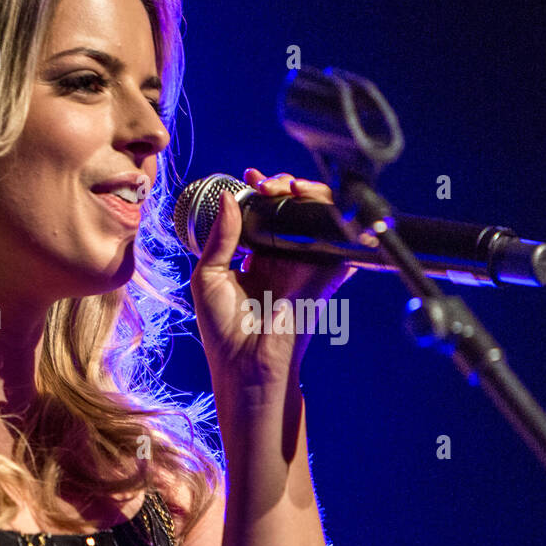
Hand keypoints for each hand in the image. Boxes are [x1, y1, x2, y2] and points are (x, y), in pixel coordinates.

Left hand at [189, 167, 356, 389]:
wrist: (247, 366)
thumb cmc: (223, 331)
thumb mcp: (207, 276)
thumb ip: (220, 238)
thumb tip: (228, 197)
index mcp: (256, 258)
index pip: (264, 214)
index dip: (261, 192)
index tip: (251, 178)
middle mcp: (283, 259)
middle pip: (292, 210)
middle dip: (284, 187)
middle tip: (270, 184)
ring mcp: (305, 267)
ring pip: (317, 219)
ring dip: (309, 195)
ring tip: (290, 187)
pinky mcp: (323, 277)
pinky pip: (338, 242)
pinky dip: (333, 218)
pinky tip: (313, 202)